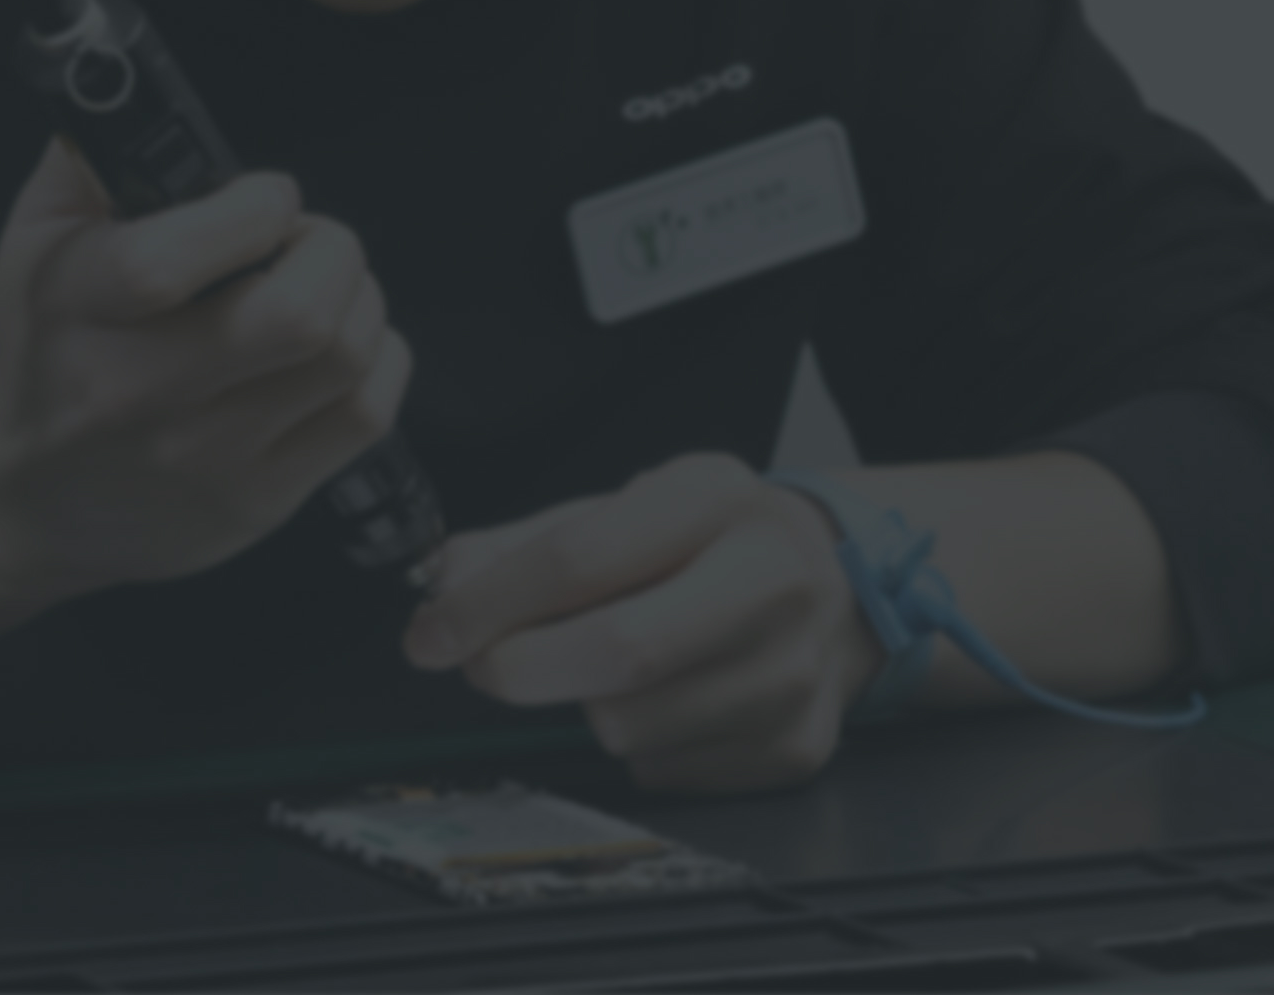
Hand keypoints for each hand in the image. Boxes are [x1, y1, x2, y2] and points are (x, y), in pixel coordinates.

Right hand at [0, 137, 413, 594]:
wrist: (19, 499)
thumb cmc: (41, 351)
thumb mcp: (32, 244)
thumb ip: (87, 158)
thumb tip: (138, 92)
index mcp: (74, 313)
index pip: (171, 263)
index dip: (253, 211)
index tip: (264, 197)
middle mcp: (136, 395)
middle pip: (296, 317)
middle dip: (330, 251)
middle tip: (306, 243)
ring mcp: (204, 458)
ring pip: (345, 359)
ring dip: (361, 300)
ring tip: (326, 288)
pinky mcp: (255, 502)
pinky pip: (367, 415)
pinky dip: (382, 360)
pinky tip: (344, 346)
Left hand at [401, 454, 884, 792]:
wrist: (841, 592)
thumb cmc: (715, 547)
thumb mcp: (630, 509)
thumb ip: (528, 544)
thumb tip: (445, 586)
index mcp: (718, 500)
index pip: (581, 557)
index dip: (488, 604)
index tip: (432, 632)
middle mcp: (772, 582)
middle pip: (616, 653)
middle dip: (519, 670)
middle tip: (485, 667)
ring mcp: (792, 674)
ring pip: (627, 728)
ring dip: (585, 709)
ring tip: (608, 673)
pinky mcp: (793, 749)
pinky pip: (662, 773)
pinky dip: (639, 747)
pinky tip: (666, 704)